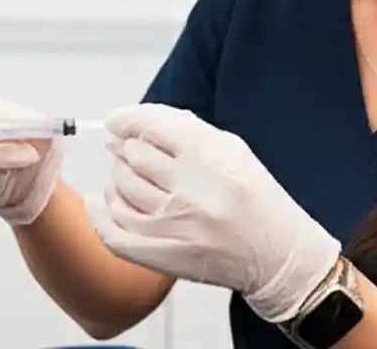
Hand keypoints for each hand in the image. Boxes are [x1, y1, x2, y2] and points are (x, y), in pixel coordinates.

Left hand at [86, 103, 339, 322]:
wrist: (278, 255)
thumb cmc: (256, 199)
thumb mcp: (233, 151)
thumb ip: (185, 132)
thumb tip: (132, 124)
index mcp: (213, 158)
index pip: (153, 127)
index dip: (127, 120)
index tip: (115, 121)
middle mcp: (193, 192)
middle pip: (133, 157)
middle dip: (127, 150)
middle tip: (131, 152)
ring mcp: (177, 227)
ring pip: (121, 190)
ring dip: (119, 179)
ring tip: (128, 176)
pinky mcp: (166, 257)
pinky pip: (115, 233)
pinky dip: (100, 215)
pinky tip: (99, 203)